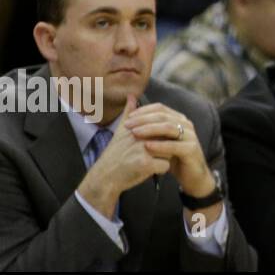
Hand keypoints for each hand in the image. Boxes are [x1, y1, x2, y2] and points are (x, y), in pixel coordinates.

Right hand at [77, 95, 169, 217]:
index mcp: (138, 126)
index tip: (149, 145)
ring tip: (145, 162)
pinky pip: (166, 166)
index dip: (160, 138)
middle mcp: (141, 135)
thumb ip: (128, 114)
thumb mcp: (121, 132)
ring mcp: (143, 149)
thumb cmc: (115, 155)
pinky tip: (146, 171)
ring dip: (162, 159)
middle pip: (168, 139)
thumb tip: (131, 95)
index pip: (163, 128)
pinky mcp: (145, 164)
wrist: (104, 178)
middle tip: (145, 155)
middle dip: (162, 148)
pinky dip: (159, 171)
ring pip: (169, 152)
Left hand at [122, 103, 214, 198]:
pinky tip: (147, 146)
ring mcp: (190, 136)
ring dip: (150, 129)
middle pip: (163, 116)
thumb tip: (133, 107)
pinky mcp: (192, 149)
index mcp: (179, 119)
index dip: (143, 111)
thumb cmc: (173, 157)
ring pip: (169, 127)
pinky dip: (160, 145)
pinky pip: (175, 145)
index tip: (128, 118)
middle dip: (143, 119)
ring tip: (135, 133)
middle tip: (127, 125)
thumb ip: (149, 127)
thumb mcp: (160, 141)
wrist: (192, 176)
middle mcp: (186, 124)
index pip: (160, 108)